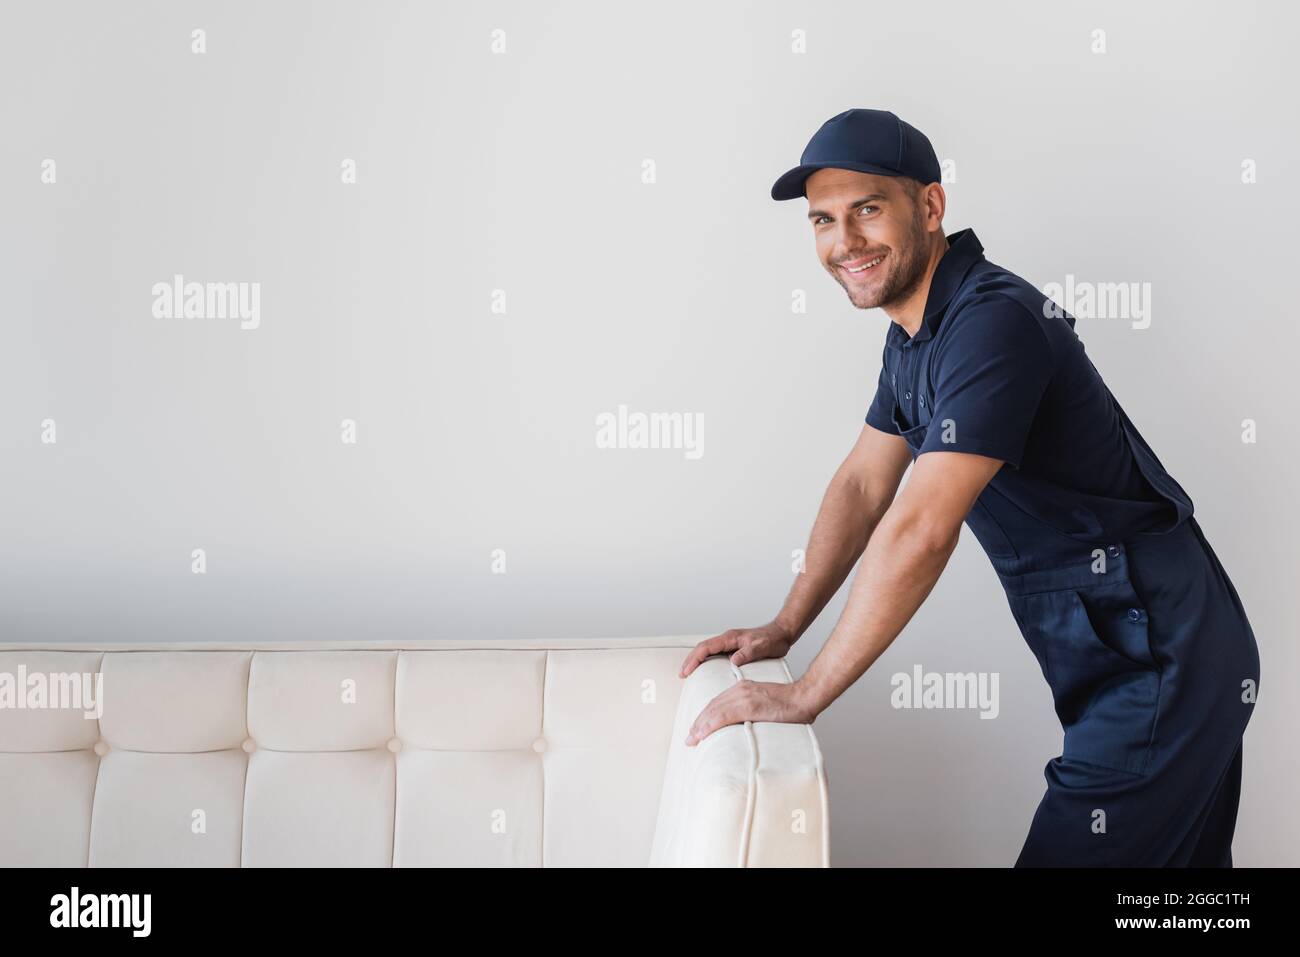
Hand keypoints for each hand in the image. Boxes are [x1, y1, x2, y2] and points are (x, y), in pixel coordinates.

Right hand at [679, 622, 795, 678]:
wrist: (782, 633)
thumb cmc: (773, 639)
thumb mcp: (762, 647)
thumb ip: (748, 653)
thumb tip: (733, 661)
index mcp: (730, 638)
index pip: (706, 647)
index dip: (694, 659)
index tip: (686, 670)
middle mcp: (727, 639)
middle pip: (702, 648)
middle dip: (690, 660)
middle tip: (682, 674)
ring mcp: (730, 643)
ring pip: (707, 651)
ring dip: (696, 660)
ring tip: (688, 673)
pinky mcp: (733, 648)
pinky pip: (714, 654)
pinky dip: (705, 661)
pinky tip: (705, 670)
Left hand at [684, 679, 817, 745]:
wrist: (804, 697)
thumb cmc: (790, 704)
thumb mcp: (765, 705)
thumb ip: (753, 712)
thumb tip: (747, 727)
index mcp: (743, 688)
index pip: (718, 702)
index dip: (705, 716)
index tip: (697, 728)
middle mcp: (740, 689)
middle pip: (712, 706)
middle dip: (699, 722)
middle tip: (689, 738)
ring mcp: (743, 696)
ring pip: (714, 711)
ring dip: (700, 726)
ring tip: (692, 739)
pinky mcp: (749, 705)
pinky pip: (723, 716)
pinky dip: (710, 725)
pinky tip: (702, 734)